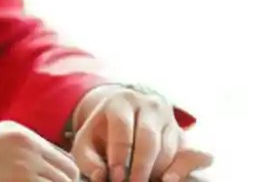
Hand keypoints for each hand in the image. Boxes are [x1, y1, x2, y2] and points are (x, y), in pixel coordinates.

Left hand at [69, 86, 212, 181]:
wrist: (124, 115)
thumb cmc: (102, 133)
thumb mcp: (86, 142)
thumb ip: (88, 160)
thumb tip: (101, 176)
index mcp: (121, 102)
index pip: (123, 126)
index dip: (120, 154)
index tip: (116, 177)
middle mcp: (149, 105)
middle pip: (148, 137)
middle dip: (140, 167)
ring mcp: (169, 118)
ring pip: (166, 148)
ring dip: (154, 171)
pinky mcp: (182, 134)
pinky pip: (190, 152)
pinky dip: (181, 168)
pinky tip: (168, 180)